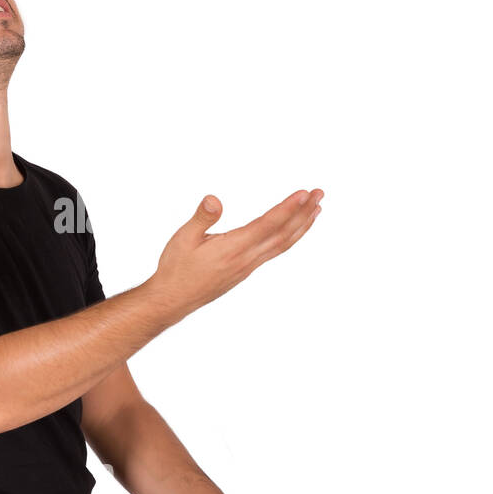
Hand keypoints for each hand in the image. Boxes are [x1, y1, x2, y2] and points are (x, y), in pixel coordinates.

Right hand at [150, 187, 322, 323]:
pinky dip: (290, 237)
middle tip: (320, 192)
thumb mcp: (182, 239)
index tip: (304, 193)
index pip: (267, 225)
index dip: (288, 208)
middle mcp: (246, 259)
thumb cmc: (175, 268)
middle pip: (284, 234)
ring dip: (302, 225)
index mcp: (233, 249)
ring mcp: (248, 266)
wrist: (172, 300)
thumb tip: (214, 199)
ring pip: (283, 244)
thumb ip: (202, 218)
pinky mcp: (246, 270)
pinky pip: (275, 251)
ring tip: (317, 208)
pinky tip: (293, 230)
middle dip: (304, 212)